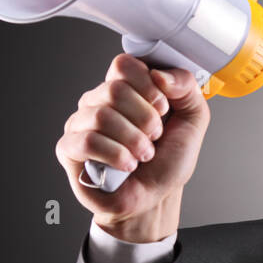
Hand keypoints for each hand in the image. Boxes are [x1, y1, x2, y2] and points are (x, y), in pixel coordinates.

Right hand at [56, 54, 209, 241]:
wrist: (155, 197)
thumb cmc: (167, 161)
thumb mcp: (193, 119)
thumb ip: (186, 86)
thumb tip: (161, 75)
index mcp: (124, 89)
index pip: (123, 65)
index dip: (148, 86)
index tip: (163, 108)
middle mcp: (98, 101)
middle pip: (114, 89)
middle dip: (145, 118)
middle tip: (154, 137)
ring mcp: (80, 124)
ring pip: (102, 115)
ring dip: (133, 140)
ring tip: (143, 155)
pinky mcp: (69, 149)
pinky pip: (87, 140)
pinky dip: (115, 154)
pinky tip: (127, 165)